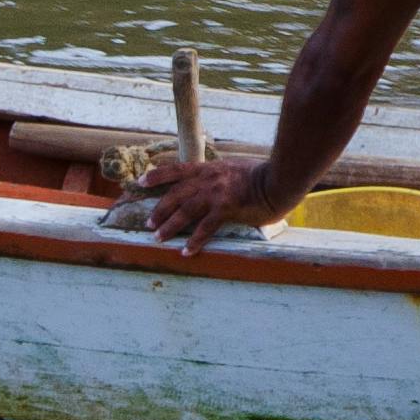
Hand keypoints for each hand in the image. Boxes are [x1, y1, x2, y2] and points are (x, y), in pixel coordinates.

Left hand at [142, 157, 285, 249]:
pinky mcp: (226, 208)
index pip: (176, 169)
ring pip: (185, 211)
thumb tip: (212, 184)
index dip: (157, 175)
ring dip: (169, 226)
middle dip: (160, 209)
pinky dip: (194, 241)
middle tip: (149, 223)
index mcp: (209, 168)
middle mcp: (208, 179)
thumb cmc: (262, 176)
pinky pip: (205, 228)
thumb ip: (219, 175)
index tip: (140, 181)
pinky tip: (186, 251)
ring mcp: (216, 193)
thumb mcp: (234, 168)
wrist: (279, 180)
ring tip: (158, 238)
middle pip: (175, 194)